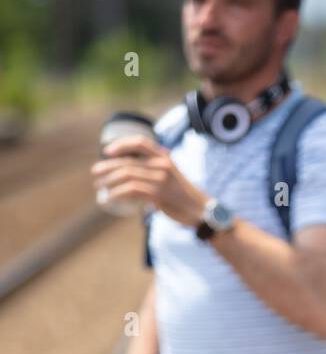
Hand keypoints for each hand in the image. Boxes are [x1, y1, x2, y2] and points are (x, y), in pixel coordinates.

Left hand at [90, 135, 207, 225]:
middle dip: (107, 166)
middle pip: (128, 161)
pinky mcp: (159, 194)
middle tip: (95, 173)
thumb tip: (135, 177)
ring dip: (109, 181)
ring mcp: (161, 179)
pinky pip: (132, 190)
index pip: (139, 142)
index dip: (121, 144)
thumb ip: (156, 172)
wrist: (201, 211)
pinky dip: (118, 193)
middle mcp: (162, 164)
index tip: (107, 152)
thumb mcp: (171, 176)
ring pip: (127, 175)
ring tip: (100, 187)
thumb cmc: (184, 197)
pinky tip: (110, 197)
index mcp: (164, 157)